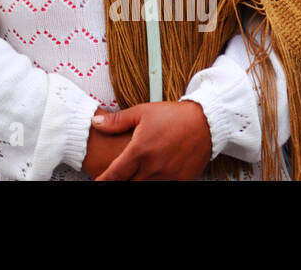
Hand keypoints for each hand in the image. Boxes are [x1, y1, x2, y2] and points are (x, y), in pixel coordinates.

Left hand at [91, 101, 212, 180]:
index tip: (96, 180)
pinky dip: (153, 183)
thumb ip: (117, 121)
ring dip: (136, 183)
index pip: (115, 174)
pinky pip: (163, 188)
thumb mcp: (141, 112)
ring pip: (145, 188)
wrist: (205, 122)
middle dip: (120, 182)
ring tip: (132, 176)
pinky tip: (150, 177)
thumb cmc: (173, 116)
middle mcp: (153, 167)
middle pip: (129, 185)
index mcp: (140, 151)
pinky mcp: (182, 180)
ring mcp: (168, 176)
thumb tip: (95, 123)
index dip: (103, 180)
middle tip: (115, 177)